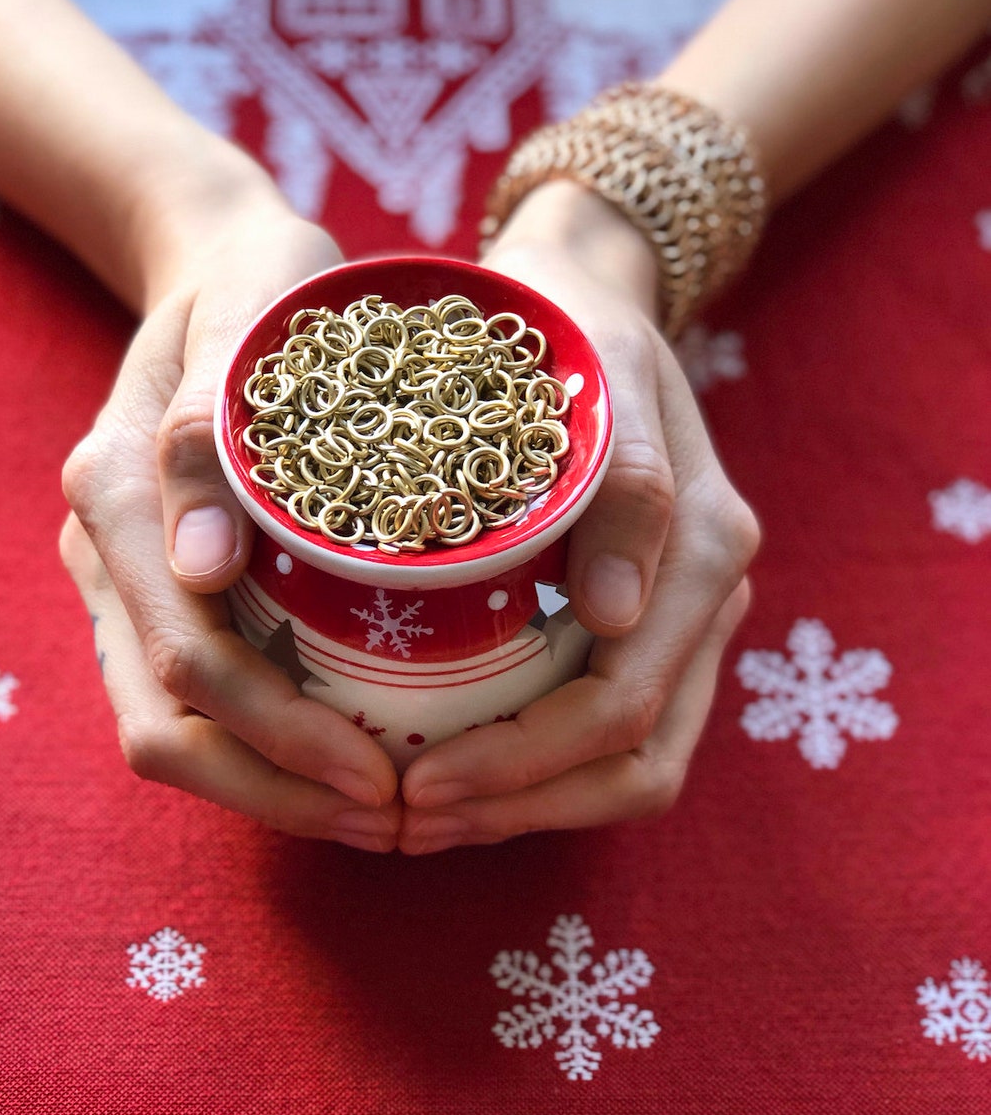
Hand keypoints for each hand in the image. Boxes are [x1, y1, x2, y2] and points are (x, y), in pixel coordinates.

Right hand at [60, 188, 400, 849]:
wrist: (220, 267)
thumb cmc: (263, 282)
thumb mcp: (256, 306)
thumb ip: (215, 423)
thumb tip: (200, 568)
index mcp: (117, 494)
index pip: (189, 662)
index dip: (282, 737)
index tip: (381, 776)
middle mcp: (103, 553)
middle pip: (166, 726)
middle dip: (277, 789)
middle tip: (391, 816)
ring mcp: (123, 581)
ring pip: (172, 731)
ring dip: (271, 788)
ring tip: (380, 808)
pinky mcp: (159, 595)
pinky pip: (196, 703)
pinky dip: (268, 750)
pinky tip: (351, 759)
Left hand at [398, 181, 758, 852]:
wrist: (593, 294)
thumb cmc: (572, 327)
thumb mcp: (593, 370)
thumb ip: (622, 482)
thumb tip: (612, 618)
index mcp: (706, 547)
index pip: (623, 707)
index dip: (523, 764)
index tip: (414, 781)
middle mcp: (708, 601)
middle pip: (634, 764)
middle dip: (519, 806)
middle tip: (405, 820)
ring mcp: (682, 623)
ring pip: (627, 769)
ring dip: (523, 808)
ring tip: (417, 816)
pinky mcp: (646, 630)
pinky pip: (606, 736)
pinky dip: (531, 773)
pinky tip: (447, 770)